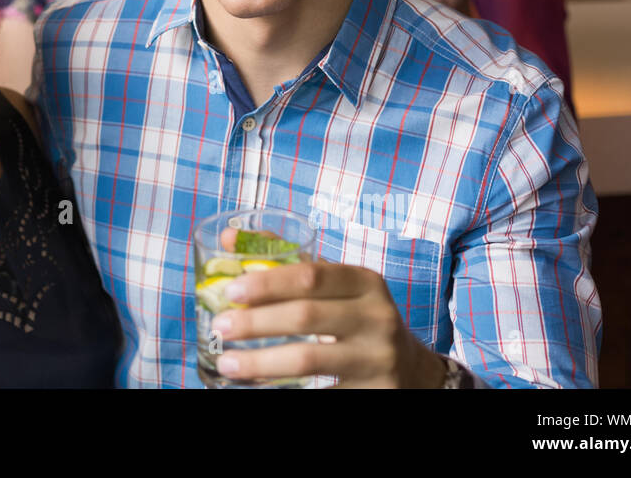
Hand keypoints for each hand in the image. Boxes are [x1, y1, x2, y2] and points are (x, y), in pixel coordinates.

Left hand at [209, 259, 445, 387]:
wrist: (410, 369)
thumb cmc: (356, 317)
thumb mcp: (335, 285)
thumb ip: (287, 260)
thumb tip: (229, 237)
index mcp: (365, 281)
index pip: (310, 275)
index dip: (267, 282)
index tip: (231, 290)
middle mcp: (377, 317)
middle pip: (305, 317)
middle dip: (255, 323)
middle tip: (220, 327)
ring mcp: (378, 358)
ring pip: (309, 359)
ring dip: (260, 362)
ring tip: (226, 363)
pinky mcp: (375, 392)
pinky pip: (321, 393)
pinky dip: (284, 391)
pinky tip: (257, 387)